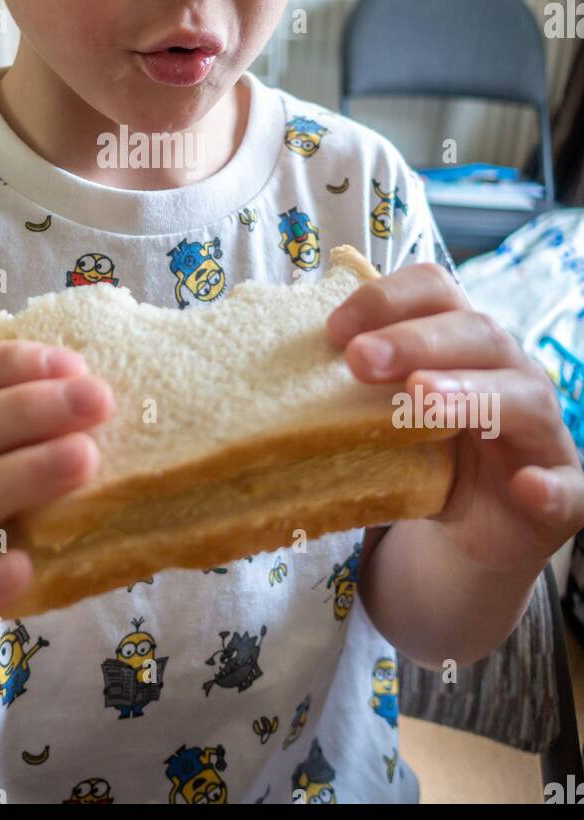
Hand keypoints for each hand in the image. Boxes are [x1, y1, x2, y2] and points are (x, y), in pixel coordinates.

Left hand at [325, 262, 583, 576]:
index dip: (386, 299)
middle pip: (475, 332)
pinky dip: (549, 485)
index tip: (332, 330)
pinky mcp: (561, 492)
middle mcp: (508, 370)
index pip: (435, 290)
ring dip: (469, 392)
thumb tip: (265, 375)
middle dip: (415, 340)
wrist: (473, 528)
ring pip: (520, 395)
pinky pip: (565, 486)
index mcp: (462, 339)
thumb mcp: (383, 416)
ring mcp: (541, 429)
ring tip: (421, 399)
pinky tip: (525, 485)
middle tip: (359, 361)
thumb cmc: (423, 453)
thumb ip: (349, 391)